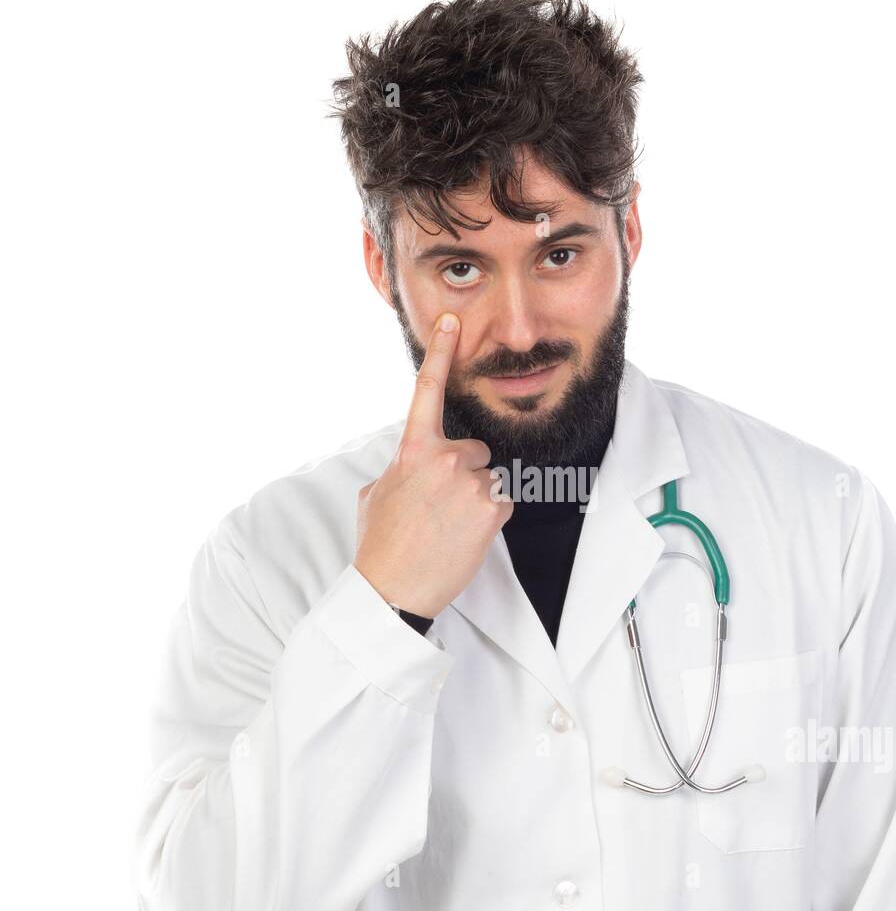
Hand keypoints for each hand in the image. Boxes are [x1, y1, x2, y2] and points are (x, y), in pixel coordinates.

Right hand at [353, 313, 512, 617]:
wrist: (392, 589)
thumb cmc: (381, 544)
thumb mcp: (377, 494)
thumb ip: (402, 467)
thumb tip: (414, 466)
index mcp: (412, 450)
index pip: (428, 391)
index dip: (441, 352)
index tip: (452, 321)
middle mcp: (445, 459)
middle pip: (475, 450)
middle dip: (465, 473)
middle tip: (440, 508)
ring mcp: (471, 483)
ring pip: (489, 480)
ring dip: (477, 500)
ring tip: (449, 528)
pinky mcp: (492, 510)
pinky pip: (502, 504)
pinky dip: (489, 520)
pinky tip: (464, 538)